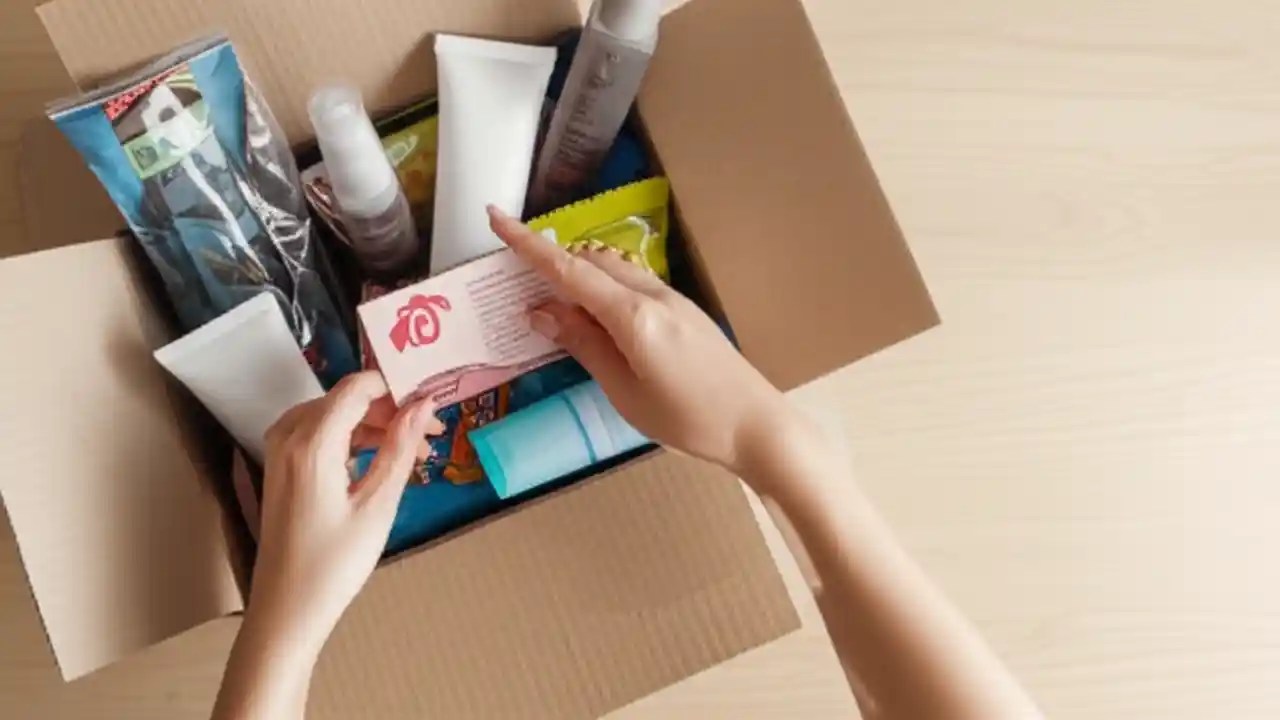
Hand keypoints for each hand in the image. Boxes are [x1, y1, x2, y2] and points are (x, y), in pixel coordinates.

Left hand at [250, 371, 442, 649]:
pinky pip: (321, 434)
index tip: (433, 402)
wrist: (287, 608)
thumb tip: (424, 403)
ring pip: (335, 416)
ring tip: (414, 453)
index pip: (357, 387)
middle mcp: (289, 436)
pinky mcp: (282, 468)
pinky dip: (353, 440)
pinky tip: (381, 462)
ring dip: (375, 426)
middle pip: (346, 399)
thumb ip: (400, 446)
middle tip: (432, 434)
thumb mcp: (378, 504)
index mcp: (311, 442)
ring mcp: (280, 451)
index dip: (398, 387)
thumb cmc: (335, 562)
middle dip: (391, 409)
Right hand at [488, 206, 791, 476]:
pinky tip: (596, 320)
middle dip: (551, 261)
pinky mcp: (684, 312)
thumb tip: (540, 311)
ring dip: (579, 275)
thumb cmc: (688, 420)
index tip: (495, 218)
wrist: (757, 425)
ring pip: (614, 270)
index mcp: (632, 316)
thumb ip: (583, 345)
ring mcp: (672, 300)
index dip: (528, 245)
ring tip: (554, 307)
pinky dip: (603, 290)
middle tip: (518, 284)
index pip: (568, 270)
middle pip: (590, 260)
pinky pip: (632, 285)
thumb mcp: (624, 391)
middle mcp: (653, 296)